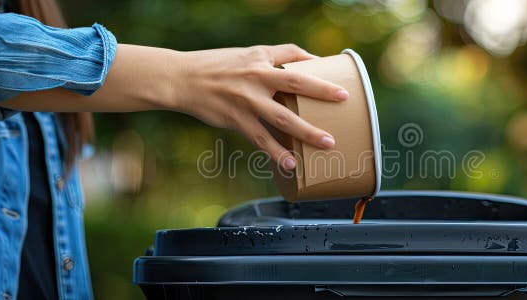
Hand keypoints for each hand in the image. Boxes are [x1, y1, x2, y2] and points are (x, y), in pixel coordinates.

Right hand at [170, 44, 347, 169]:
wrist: (182, 79)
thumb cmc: (220, 66)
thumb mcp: (250, 53)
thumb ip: (281, 55)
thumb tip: (315, 62)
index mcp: (261, 60)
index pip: (295, 61)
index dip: (319, 72)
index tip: (342, 88)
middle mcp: (256, 78)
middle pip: (295, 85)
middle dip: (321, 95)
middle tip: (344, 103)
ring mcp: (246, 100)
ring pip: (282, 117)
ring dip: (306, 132)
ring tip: (327, 144)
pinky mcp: (235, 119)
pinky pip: (260, 139)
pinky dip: (276, 152)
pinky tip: (291, 163)